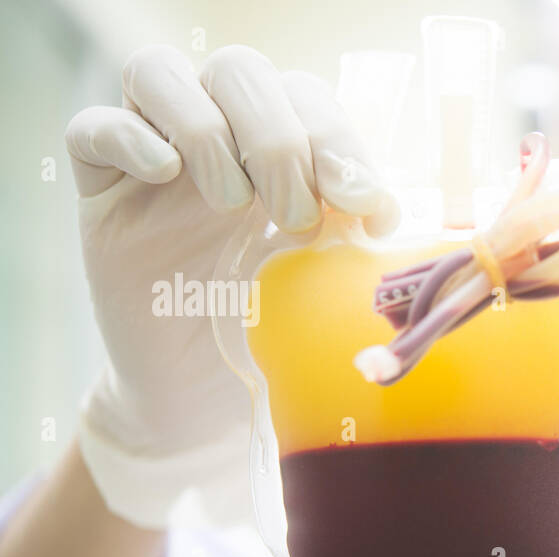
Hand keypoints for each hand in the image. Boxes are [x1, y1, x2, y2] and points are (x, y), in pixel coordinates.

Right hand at [66, 44, 397, 526]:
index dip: (337, 140)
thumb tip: (380, 205)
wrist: (203, 397)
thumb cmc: (270, 331)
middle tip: (296, 217)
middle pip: (238, 70)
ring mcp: (152, 160)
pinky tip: (166, 177)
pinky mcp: (100, 193)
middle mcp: (215, 139)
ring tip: (234, 208)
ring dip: (210, 132)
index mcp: (278, 150)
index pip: (304, 98)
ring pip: (158, 72)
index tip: (364, 209)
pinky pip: (92, 126)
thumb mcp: (322, 278)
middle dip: (279, 139)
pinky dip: (132, 138)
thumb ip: (348, 232)